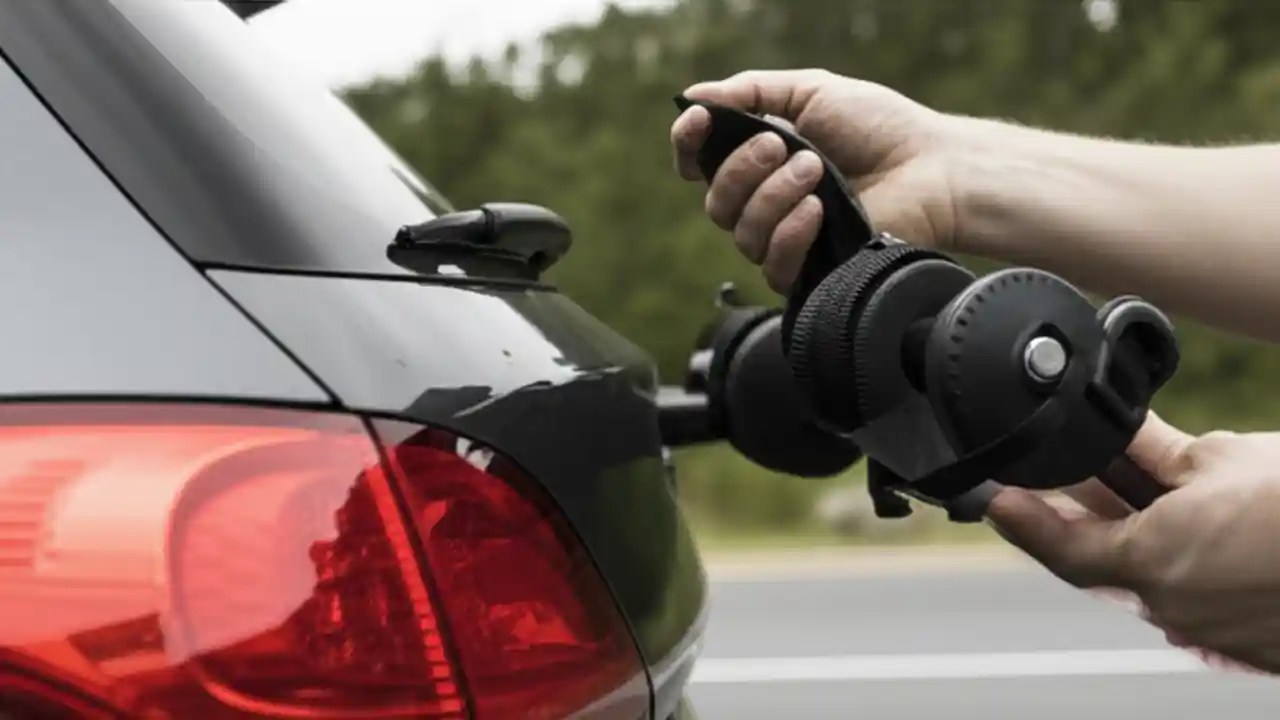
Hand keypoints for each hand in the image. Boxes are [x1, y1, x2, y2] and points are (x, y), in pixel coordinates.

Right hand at [671, 69, 959, 292]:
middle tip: (784, 146)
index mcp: (759, 159)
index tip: (698, 120)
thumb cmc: (880, 128)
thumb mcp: (812, 91)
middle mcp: (765, 202)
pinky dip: (789, 236)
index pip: (698, 162)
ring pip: (741, 234)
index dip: (687, 144)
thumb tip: (696, 95)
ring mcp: (786, 239)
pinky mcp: (810, 272)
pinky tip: (817, 212)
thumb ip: (752, 91)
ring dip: (773, 197)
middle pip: (716, 202)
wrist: (933, 168)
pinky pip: (773, 267)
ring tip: (816, 172)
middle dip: (742, 169)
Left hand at [986, 413, 1279, 673]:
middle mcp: (1171, 607)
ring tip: (1130, 490)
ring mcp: (1211, 631)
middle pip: (1100, 561)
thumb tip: (1118, 428)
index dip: (1019, 519)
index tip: (994, 499)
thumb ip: (1154, 449)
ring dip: (1133, 537)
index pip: (1057, 546)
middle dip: (1080, 518)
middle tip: (1060, 478)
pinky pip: (1195, 595)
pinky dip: (1181, 560)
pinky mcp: (1247, 640)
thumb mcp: (1221, 459)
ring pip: (1150, 577)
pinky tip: (1194, 528)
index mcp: (1150, 562)